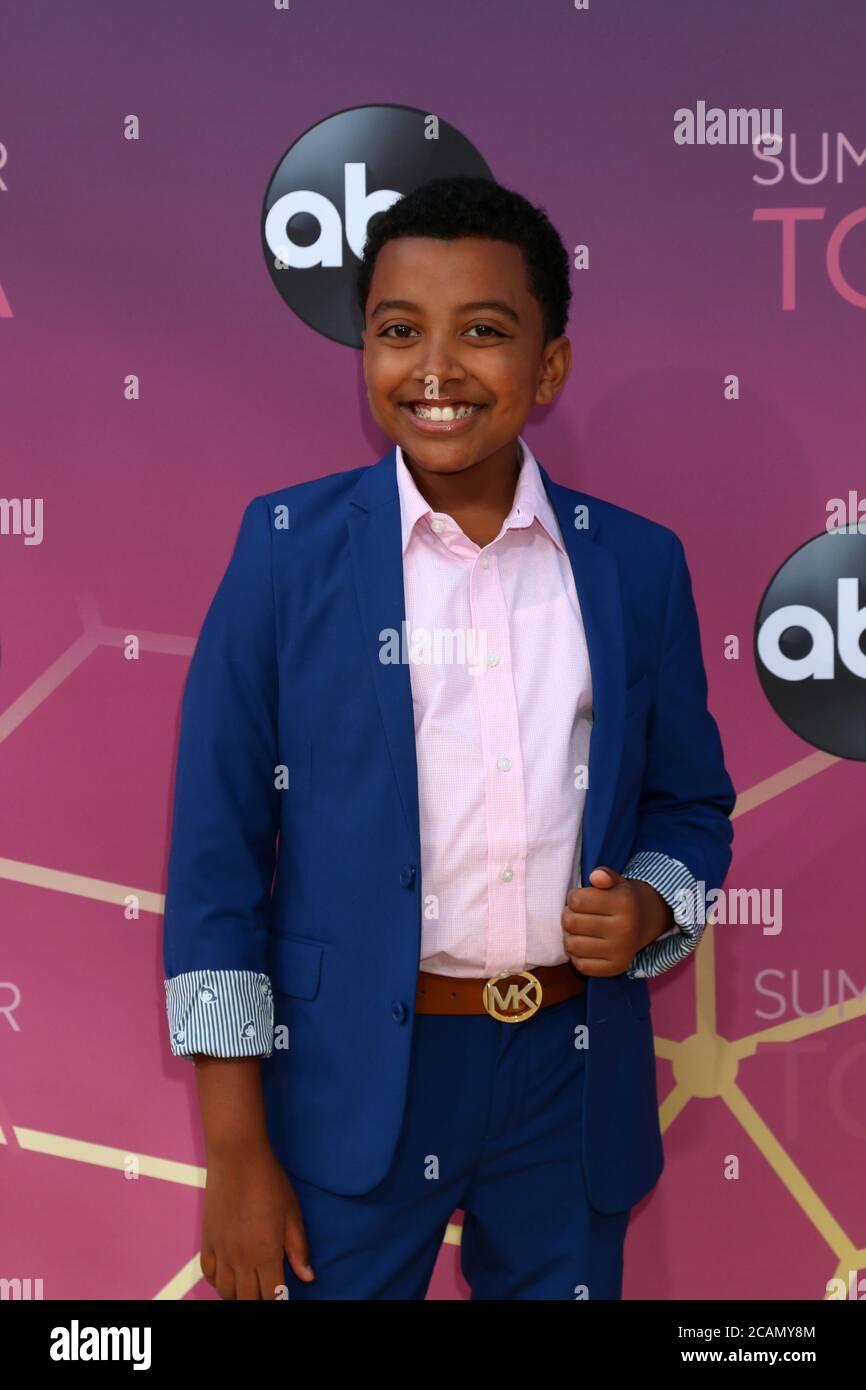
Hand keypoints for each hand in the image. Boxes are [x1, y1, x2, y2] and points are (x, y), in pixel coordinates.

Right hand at [200, 1144, 313, 1299]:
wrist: (237, 1158)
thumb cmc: (269, 1182)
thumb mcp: (292, 1214)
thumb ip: (298, 1248)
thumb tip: (307, 1276)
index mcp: (266, 1255)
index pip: (271, 1296)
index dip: (278, 1300)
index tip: (282, 1296)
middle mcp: (241, 1259)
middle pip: (247, 1299)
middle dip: (259, 1300)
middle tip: (267, 1292)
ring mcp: (221, 1251)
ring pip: (225, 1291)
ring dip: (238, 1295)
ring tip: (249, 1288)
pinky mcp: (207, 1240)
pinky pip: (208, 1273)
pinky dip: (217, 1281)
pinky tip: (228, 1276)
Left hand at [561, 866, 673, 975]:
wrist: (643, 924)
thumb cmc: (620, 900)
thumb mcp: (615, 882)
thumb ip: (604, 875)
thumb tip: (596, 876)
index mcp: (624, 903)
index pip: (576, 900)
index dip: (573, 897)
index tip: (581, 898)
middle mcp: (624, 929)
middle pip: (570, 922)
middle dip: (569, 915)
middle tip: (577, 914)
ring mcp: (620, 951)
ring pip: (571, 945)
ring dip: (570, 936)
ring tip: (580, 929)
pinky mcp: (614, 969)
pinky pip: (580, 965)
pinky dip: (578, 955)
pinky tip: (586, 945)